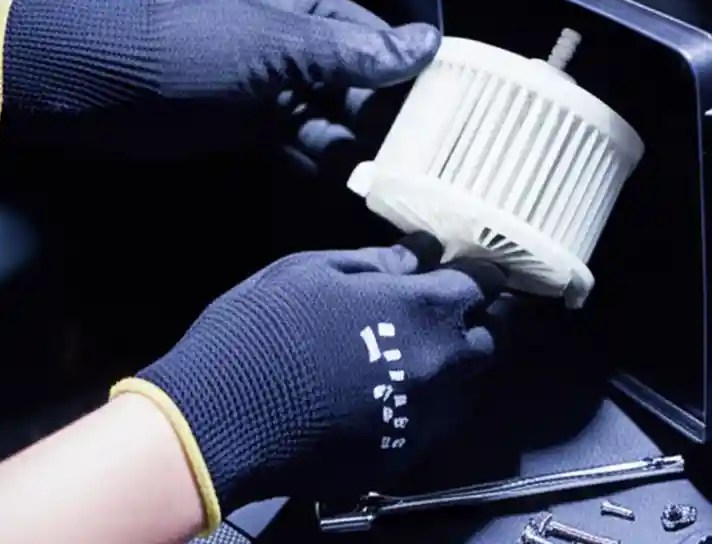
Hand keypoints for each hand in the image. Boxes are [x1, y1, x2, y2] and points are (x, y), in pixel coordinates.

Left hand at [0, 0, 439, 156]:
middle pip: (363, 83)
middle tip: (429, 161)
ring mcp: (276, 86)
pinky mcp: (256, 124)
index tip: (453, 114)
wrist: (94, 88)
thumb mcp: (275, 48)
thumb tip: (428, 45)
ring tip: (399, 180)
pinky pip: (307, 142)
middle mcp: (298, 44)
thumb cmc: (185, 54)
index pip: (379, 40)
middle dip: (391, 119)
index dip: (414, 75)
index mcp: (306, 7)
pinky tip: (357, 183)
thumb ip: (351, 54)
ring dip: (362, 146)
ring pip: (337, 118)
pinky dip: (329, 161)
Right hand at [112, 233, 507, 525]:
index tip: (472, 272)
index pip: (480, 286)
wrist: (221, 415)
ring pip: (470, 387)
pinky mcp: (400, 455)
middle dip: (481, 322)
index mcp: (421, 309)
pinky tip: (401, 394)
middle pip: (490, 341)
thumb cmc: (261, 331)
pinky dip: (431, 405)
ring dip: (460, 366)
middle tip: (460, 312)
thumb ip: (376, 263)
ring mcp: (424, 416)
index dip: (478, 275)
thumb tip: (415, 256)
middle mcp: (438, 364)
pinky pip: (436, 425)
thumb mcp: (312, 270)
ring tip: (431, 352)